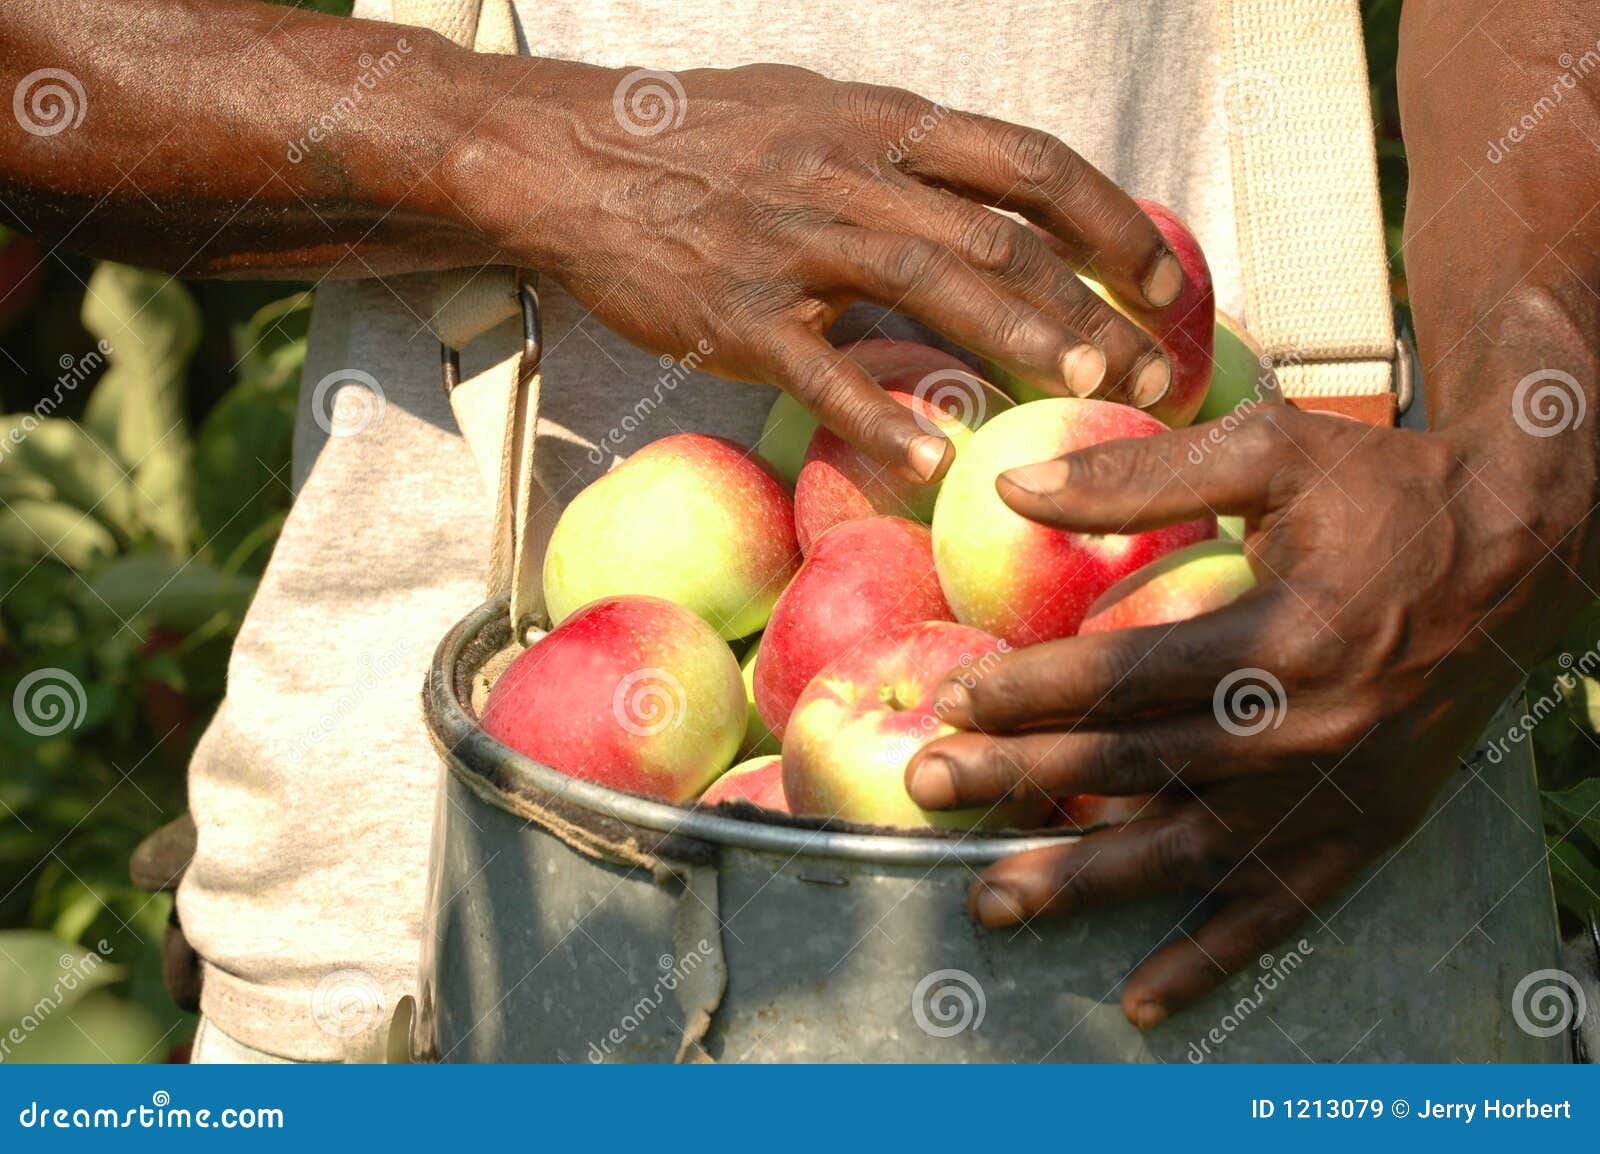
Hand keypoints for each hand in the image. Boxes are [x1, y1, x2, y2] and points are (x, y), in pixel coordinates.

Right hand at [476, 62, 1181, 481]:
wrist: (573, 158)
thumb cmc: (702, 138)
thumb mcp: (815, 111)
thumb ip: (903, 154)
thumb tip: (988, 194)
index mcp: (882, 124)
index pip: (1030, 164)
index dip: (1111, 222)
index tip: (1163, 281)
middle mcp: (851, 172)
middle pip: (999, 235)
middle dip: (1090, 305)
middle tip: (1148, 373)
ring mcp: (793, 241)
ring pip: (928, 283)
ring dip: (1018, 339)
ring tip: (1084, 392)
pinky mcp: (736, 312)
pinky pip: (819, 368)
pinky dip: (878, 414)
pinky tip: (933, 457)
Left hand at [901, 404, 1592, 1026]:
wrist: (1521, 554)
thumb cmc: (1388, 490)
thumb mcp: (1272, 452)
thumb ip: (1142, 477)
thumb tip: (1015, 488)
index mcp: (1282, 636)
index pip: (1121, 678)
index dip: (1028, 691)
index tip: (954, 697)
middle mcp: (1306, 730)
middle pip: (1132, 769)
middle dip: (1018, 780)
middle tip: (927, 788)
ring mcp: (1335, 794)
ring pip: (1185, 854)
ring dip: (1081, 883)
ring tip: (989, 901)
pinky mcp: (1365, 831)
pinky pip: (1278, 911)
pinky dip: (1209, 960)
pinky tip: (1142, 999)